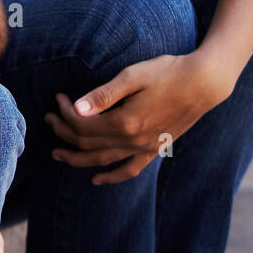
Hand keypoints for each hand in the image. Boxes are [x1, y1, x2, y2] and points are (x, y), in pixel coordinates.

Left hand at [44, 52, 228, 184]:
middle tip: (48, 119)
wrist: (204, 84)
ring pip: (104, 160)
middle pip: (88, 143)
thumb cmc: (167, 73)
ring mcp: (145, 148)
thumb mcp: (133, 76)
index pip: (84, 125)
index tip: (58, 98)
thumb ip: (104, 94)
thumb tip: (76, 108)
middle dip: (64, 133)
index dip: (65, 114)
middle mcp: (133, 140)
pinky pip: (130, 170)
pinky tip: (98, 179)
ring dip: (78, 158)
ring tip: (58, 154)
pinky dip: (112, 177)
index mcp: (125, 121)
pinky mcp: (155, 149)